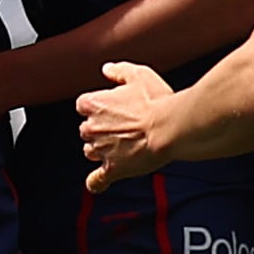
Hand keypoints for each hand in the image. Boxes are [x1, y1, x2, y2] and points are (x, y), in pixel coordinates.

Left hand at [77, 61, 175, 190]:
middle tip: (124, 126)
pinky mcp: (112, 169)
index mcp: (93, 104)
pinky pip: (97, 180)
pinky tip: (98, 183)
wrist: (170, 127)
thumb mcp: (139, 75)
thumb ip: (119, 71)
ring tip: (121, 146)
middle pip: (86, 129)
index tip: (113, 107)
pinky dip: (96, 182)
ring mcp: (100, 150)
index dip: (98, 106)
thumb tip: (107, 69)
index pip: (83, 105)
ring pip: (91, 151)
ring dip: (102, 148)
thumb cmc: (156, 101)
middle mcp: (91, 128)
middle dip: (101, 128)